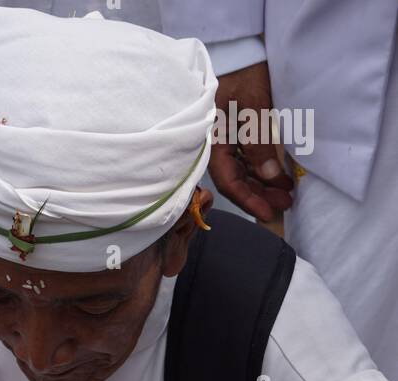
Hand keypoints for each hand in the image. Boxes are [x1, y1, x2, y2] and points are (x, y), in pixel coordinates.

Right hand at [210, 61, 294, 222]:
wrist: (240, 51)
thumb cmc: (243, 75)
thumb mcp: (253, 107)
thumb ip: (259, 144)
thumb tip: (269, 177)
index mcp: (213, 142)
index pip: (229, 181)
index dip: (249, 199)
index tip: (270, 212)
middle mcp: (216, 145)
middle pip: (235, 179)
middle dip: (260, 194)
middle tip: (285, 203)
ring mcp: (225, 139)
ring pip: (241, 171)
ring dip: (262, 184)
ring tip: (285, 192)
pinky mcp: (235, 133)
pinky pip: (245, 159)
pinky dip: (260, 169)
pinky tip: (276, 175)